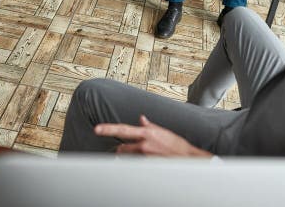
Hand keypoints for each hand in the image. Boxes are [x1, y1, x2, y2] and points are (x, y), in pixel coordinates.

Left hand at [94, 115, 211, 156]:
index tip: (97, 129)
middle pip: (122, 148)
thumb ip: (149, 126)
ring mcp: (144, 156)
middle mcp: (144, 144)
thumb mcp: (163, 131)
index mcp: (147, 133)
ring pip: (128, 158)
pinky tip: (145, 162)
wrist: (187, 158)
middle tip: (120, 150)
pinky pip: (136, 165)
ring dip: (128, 157)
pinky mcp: (147, 165)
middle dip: (120, 150)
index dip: (108, 129)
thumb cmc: (176, 144)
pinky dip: (137, 163)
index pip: (123, 129)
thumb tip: (141, 119)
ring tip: (138, 157)